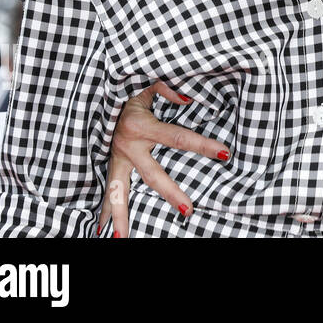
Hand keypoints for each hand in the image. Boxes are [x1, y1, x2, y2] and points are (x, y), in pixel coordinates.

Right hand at [97, 81, 228, 236]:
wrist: (97, 99)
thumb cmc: (128, 92)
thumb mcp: (145, 84)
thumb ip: (166, 88)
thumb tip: (188, 97)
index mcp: (139, 125)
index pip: (177, 137)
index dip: (201, 145)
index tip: (225, 153)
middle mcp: (127, 146)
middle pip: (152, 175)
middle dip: (170, 192)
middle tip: (189, 210)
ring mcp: (117, 160)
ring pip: (118, 191)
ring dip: (121, 215)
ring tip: (123, 238)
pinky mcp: (111, 166)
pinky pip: (107, 192)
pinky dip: (105, 212)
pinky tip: (106, 232)